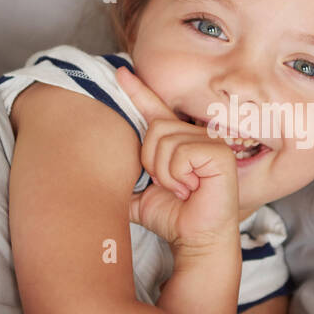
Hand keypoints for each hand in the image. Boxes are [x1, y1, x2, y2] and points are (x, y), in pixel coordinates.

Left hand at [115, 65, 239, 254]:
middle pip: (154, 128)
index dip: (137, 91)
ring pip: (164, 141)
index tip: (119, 73)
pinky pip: (181, 153)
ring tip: (181, 189)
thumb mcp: (139, 195)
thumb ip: (123, 179)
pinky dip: (178, 176)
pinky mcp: (220, 154)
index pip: (154, 110)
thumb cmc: (173, 218)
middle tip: (169, 185)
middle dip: (151, 162)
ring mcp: (210, 142)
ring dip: (165, 173)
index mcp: (177, 141)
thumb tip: (94, 175)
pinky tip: (191, 189)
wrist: (195, 241)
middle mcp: (195, 136)